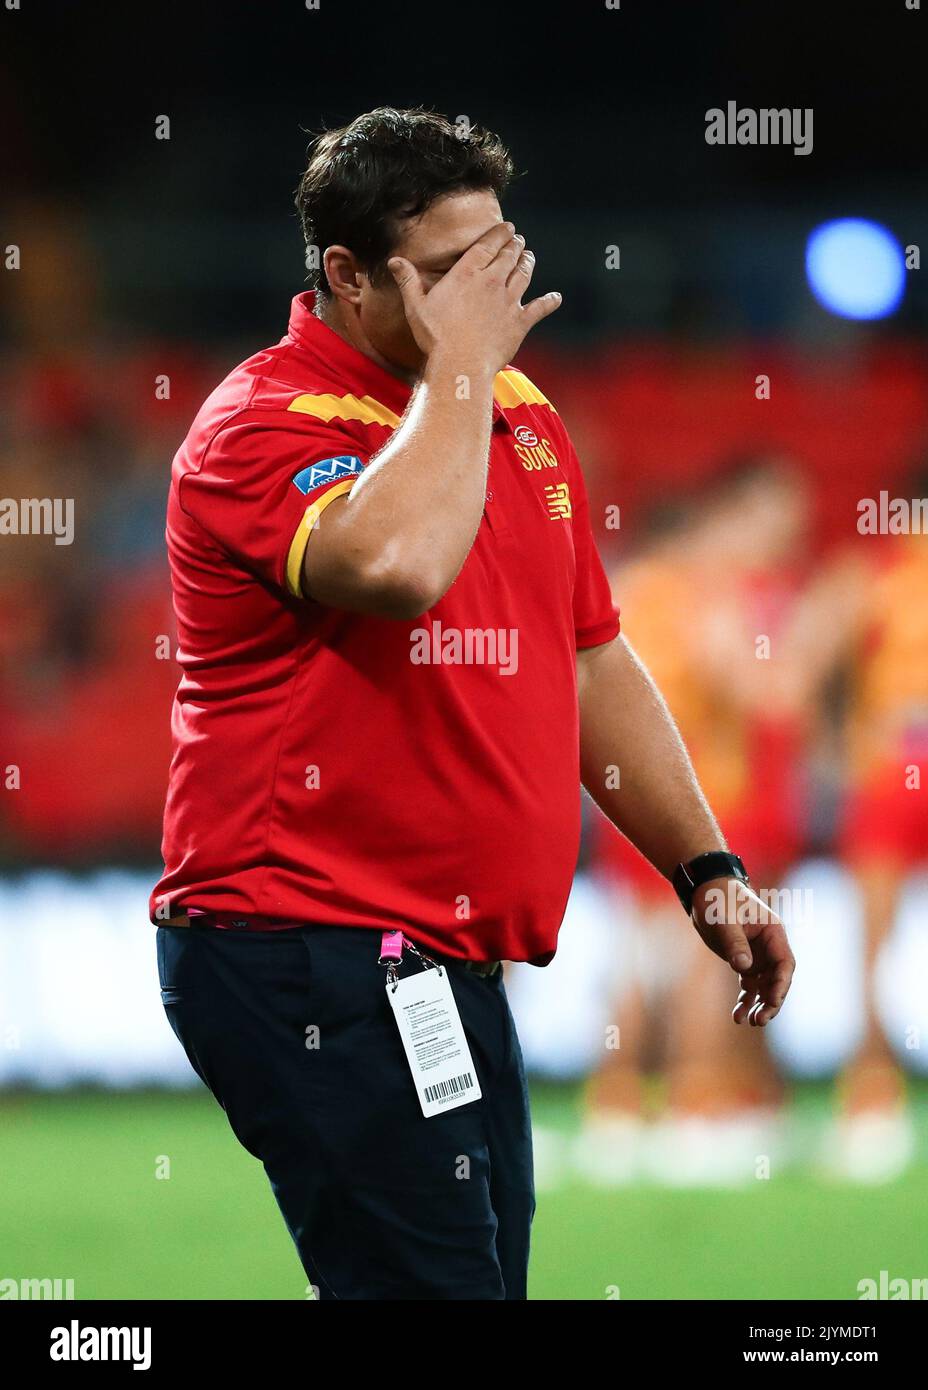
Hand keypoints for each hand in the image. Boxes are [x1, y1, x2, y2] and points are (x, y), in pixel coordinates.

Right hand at [388, 221, 561, 374]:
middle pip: (509, 255)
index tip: (508, 227)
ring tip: (530, 256)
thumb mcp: (416, 306)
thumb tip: (394, 261)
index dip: (500, 233)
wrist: (460, 365)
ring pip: (524, 274)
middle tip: (519, 240)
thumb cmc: (435, 337)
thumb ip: (407, 280)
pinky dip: (549, 302)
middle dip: (515, 245)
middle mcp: (492, 282)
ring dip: (528, 262)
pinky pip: (540, 308)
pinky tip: (556, 298)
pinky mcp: (520, 323)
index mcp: (467, 273)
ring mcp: (509, 301)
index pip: (488, 245)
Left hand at [690, 877, 794, 1027]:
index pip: (785, 963)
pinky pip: (749, 985)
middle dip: (772, 1001)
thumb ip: (735, 943)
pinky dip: (746, 1000)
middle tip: (760, 1020)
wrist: (704, 892)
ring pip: (764, 986)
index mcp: (773, 933)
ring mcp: (758, 955)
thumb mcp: (724, 921)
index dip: (781, 984)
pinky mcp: (744, 961)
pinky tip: (738, 1015)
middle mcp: (770, 947)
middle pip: (778, 979)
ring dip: (759, 1004)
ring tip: (749, 1021)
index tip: (772, 1000)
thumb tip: (744, 967)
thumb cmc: (718, 900)